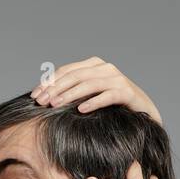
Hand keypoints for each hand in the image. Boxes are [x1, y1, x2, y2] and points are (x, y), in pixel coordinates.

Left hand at [30, 58, 162, 124]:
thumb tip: (46, 98)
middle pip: (75, 76)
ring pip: (88, 84)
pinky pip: (107, 96)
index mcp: (94, 65)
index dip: (49, 82)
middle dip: (55, 89)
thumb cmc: (113, 106)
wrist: (145, 113)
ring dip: (70, 95)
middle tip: (41, 103)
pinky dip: (93, 102)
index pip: (66, 71)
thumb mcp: (91, 96)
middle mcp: (105, 68)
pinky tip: (81, 110)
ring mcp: (117, 79)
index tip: (34, 96)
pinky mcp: (127, 92)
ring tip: (55, 105)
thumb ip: (74, 91)